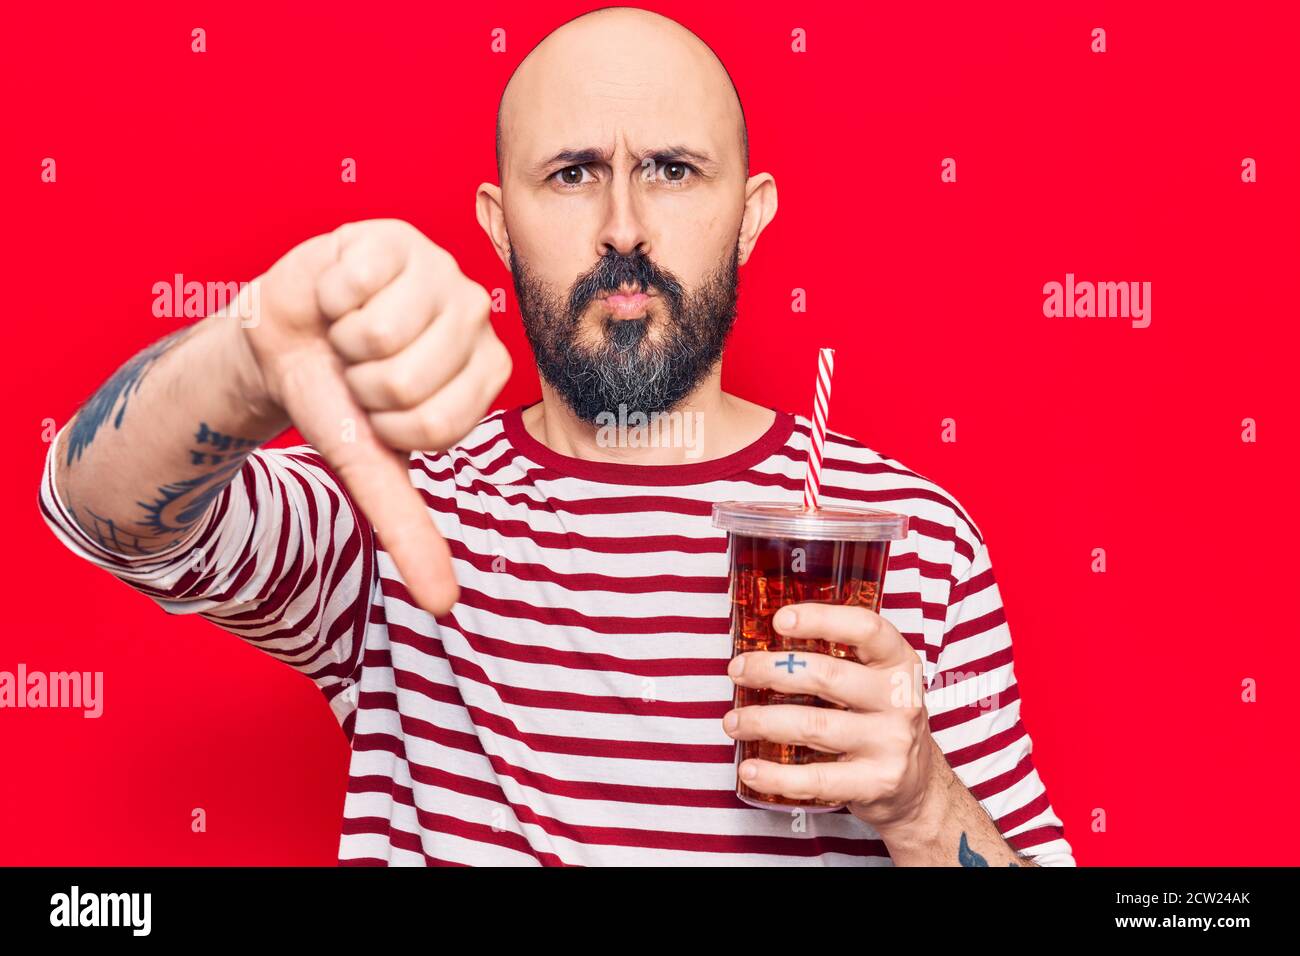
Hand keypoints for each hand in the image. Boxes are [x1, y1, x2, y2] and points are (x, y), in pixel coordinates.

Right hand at [239, 219, 511, 615]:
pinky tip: (340, 292)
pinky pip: (354, 285)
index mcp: (487, 374)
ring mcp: (440, 268)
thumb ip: (410, 531)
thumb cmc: (341, 402)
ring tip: (349, 332)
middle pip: (406, 381)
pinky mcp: (396, 234)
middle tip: (360, 370)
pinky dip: (327, 298)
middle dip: (360, 387)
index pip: (437, 426)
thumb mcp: (374, 468)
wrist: (286, 341)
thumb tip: (446, 608)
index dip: (388, 428)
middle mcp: (477, 317)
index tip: (381, 412)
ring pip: (380, 334)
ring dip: (342, 341)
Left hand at [723, 602, 944, 832]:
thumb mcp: (876, 679)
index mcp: (899, 662)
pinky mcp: (876, 782)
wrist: (917, 784)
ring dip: (762, 722)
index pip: (865, 629)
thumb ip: (839, 657)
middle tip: (737, 671)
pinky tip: (750, 769)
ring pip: (813, 725)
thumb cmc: (881, 720)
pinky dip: (776, 775)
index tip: (779, 620)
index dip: (821, 619)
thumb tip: (765, 639)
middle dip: (771, 670)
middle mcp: (900, 699)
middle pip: (827, 676)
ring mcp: (891, 742)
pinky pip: (817, 778)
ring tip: (734, 722)